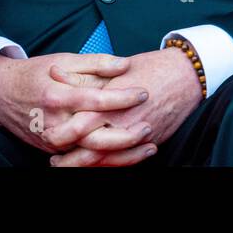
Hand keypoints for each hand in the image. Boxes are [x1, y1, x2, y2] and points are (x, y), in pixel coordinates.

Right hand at [0, 52, 152, 156]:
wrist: (0, 93)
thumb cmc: (36, 73)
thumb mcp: (64, 60)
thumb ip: (96, 62)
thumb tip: (125, 64)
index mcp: (57, 96)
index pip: (94, 100)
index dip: (121, 98)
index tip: (144, 92)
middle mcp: (53, 123)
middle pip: (92, 137)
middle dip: (124, 135)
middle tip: (149, 126)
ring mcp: (51, 140)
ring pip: (88, 155)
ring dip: (120, 154)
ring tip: (148, 145)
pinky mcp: (51, 149)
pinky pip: (80, 161)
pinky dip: (105, 160)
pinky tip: (129, 155)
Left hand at [45, 47, 203, 166]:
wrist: (186, 74)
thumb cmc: (151, 66)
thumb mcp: (115, 66)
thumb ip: (86, 75)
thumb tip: (56, 73)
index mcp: (107, 100)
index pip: (76, 125)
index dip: (58, 134)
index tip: (46, 135)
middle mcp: (120, 120)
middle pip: (86, 149)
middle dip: (67, 159)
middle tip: (54, 160)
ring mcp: (135, 133)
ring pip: (103, 160)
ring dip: (84, 165)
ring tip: (69, 165)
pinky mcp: (149, 142)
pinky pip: (124, 161)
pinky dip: (109, 165)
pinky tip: (98, 164)